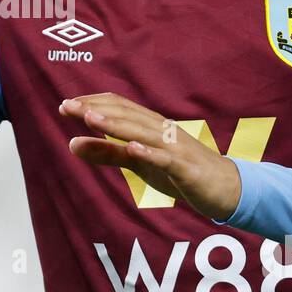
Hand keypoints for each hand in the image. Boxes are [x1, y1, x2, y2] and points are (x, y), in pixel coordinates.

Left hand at [59, 93, 240, 219]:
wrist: (226, 188)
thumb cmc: (179, 172)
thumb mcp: (138, 162)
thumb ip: (107, 153)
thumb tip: (72, 144)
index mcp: (151, 125)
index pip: (119, 107)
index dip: (92, 103)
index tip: (65, 105)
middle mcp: (162, 130)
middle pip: (127, 114)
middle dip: (96, 108)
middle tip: (67, 106)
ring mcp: (175, 148)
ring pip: (143, 132)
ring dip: (116, 124)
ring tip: (91, 119)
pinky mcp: (186, 169)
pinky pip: (166, 158)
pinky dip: (149, 152)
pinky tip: (132, 148)